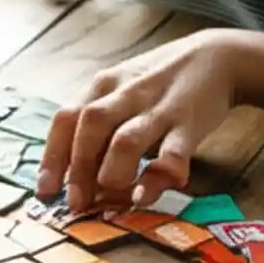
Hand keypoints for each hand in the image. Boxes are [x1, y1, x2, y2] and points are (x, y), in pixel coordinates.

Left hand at [38, 29, 241, 210]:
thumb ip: (100, 131)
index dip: (52, 157)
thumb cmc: (157, 86)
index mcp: (102, 87)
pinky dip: (157, 176)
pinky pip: (172, 151)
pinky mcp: (190, 122)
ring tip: (110, 201)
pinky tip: (144, 196)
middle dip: (78, 170)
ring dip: (111, 173)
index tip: (44, 191)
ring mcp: (158, 107)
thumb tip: (75, 179)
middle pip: (89, 128)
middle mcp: (125, 94)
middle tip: (76, 204)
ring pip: (125, 139)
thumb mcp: (121, 95)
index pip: (66, 119)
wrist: (218, 57)